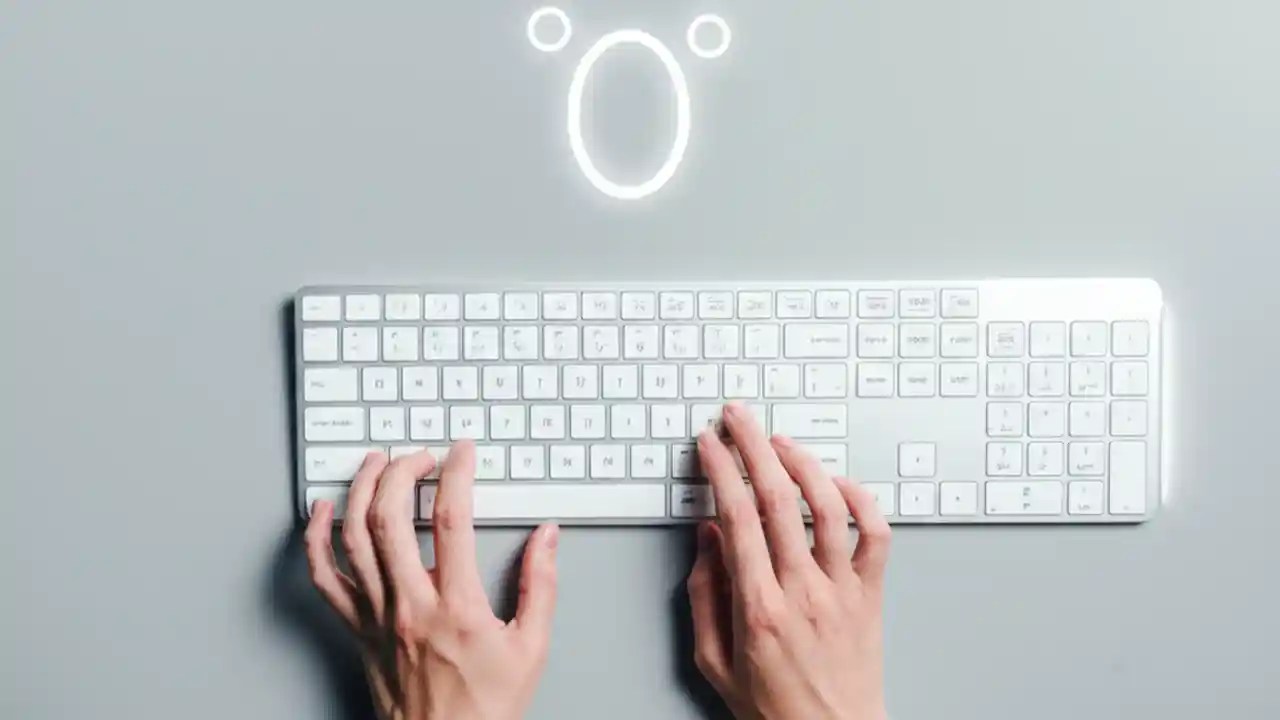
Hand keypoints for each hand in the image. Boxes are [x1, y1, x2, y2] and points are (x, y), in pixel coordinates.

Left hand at [304, 441, 558, 719]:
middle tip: (419, 456)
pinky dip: (317, 539)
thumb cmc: (484, 709)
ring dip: (361, 491)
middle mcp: (410, 608)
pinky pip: (324, 578)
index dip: (456, 475)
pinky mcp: (357, 630)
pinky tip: (324, 512)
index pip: (452, 521)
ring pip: (354, 539)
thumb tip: (546, 538)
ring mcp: (377, 618)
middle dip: (402, 472)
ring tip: (375, 464)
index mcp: (458, 609)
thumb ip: (541, 586)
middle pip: (390, 520)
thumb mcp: (532, 648)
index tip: (462, 453)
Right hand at [687, 402, 891, 719]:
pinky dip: (860, 499)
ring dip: (802, 462)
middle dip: (753, 446)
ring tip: (780, 440)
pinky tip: (837, 482)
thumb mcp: (714, 660)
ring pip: (828, 506)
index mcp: (759, 607)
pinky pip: (875, 534)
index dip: (721, 469)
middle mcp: (804, 591)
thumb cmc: (774, 707)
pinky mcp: (872, 594)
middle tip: (737, 418)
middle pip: (778, 498)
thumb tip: (708, 536)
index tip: (709, 443)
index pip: (737, 516)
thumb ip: (705, 595)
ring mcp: (843, 589)